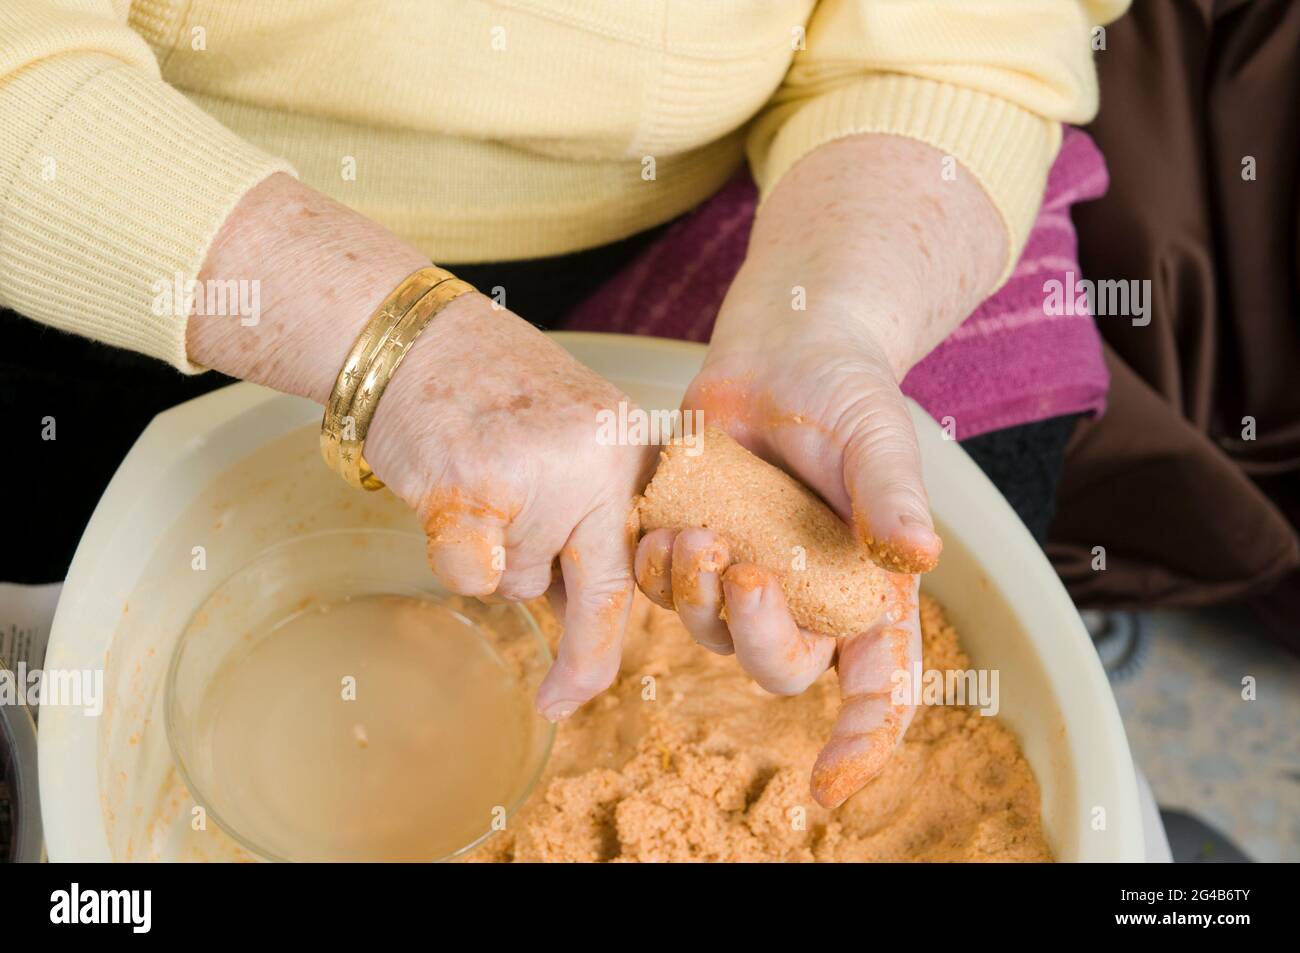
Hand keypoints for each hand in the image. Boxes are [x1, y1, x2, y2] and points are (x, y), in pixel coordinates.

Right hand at [363, 296, 657, 720]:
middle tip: (557, 700)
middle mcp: (601, 463)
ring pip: (519, 582)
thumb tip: (580, 624)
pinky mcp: (477, 485)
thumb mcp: (570, 444)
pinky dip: (452, 558)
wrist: (410, 335)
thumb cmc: (487, 395)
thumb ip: (583, 523)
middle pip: (598, 592)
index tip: (592, 679)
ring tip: (477, 487)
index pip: (640, 562)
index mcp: (631, 452)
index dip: (618, 629)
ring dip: (496, 560)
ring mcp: (542, 472)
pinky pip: (471, 574)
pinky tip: (444, 498)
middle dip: (579, 660)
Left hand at [635, 133, 1006, 806]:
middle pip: (783, 668)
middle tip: (745, 571)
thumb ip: (891, 494)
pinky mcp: (694, 549)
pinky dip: (656, 571)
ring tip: (696, 532)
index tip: (831, 787)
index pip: (880, 687)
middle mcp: (808, 598)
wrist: (781, 352)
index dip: (863, 743)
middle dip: (760, 637)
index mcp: (868, 589)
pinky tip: (664, 526)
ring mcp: (746, 577)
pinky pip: (663, 592)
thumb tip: (919, 556)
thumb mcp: (876, 436)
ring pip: (714, 634)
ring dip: (697, 598)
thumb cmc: (842, 393)